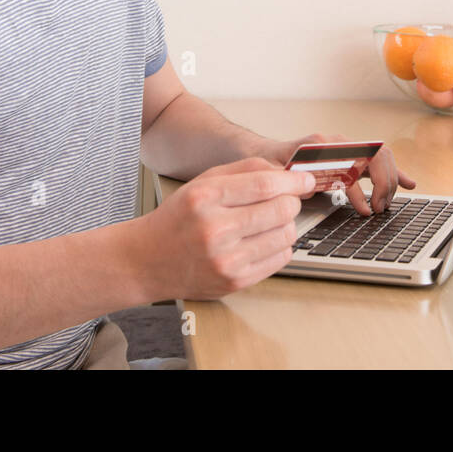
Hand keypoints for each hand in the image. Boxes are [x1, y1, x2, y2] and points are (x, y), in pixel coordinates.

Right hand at [141, 157, 315, 299]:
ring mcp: (225, 259)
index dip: (293, 181)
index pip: (265, 184)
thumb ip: (245, 170)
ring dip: (286, 225)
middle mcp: (215, 229)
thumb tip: (286, 173)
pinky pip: (280, 259)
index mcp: (206, 197)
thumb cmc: (178, 218)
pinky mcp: (234, 281)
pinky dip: (280, 246)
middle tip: (284, 200)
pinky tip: (262, 240)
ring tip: (268, 222)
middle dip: (291, 202)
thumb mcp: (203, 182)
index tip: (306, 180)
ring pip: (286, 235)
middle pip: (281, 209)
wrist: (147, 260)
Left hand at [269, 133, 415, 215]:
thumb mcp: (274, 172)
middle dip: (383, 184)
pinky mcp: (352, 154)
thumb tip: (306, 191)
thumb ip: (288, 180)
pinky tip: (410, 183)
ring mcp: (347, 145)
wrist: (271, 153)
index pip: (352, 164)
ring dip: (390, 180)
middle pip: (374, 155)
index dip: (360, 190)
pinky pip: (380, 159)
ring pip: (382, 156)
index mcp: (320, 144)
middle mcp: (337, 141)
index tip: (365, 211)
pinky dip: (395, 172)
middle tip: (379, 209)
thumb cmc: (272, 164)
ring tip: (386, 204)